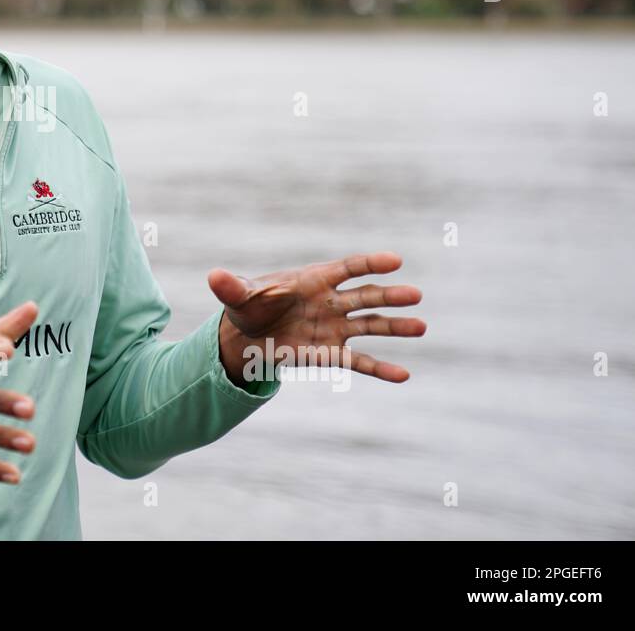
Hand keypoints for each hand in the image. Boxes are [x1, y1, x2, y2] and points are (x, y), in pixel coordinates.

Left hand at [207, 251, 425, 382]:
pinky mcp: (331, 353)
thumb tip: (213, 276)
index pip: (347, 268)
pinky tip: (404, 375)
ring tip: (421, 326)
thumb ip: (232, 288)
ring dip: (395, 326)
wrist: (247, 336)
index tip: (395, 260)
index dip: (369, 264)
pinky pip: (360, 362)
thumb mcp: (238, 297)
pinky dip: (381, 369)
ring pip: (370, 325)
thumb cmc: (248, 306)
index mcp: (313, 280)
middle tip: (415, 294)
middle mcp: (330, 302)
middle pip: (366, 296)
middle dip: (389, 295)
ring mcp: (334, 328)